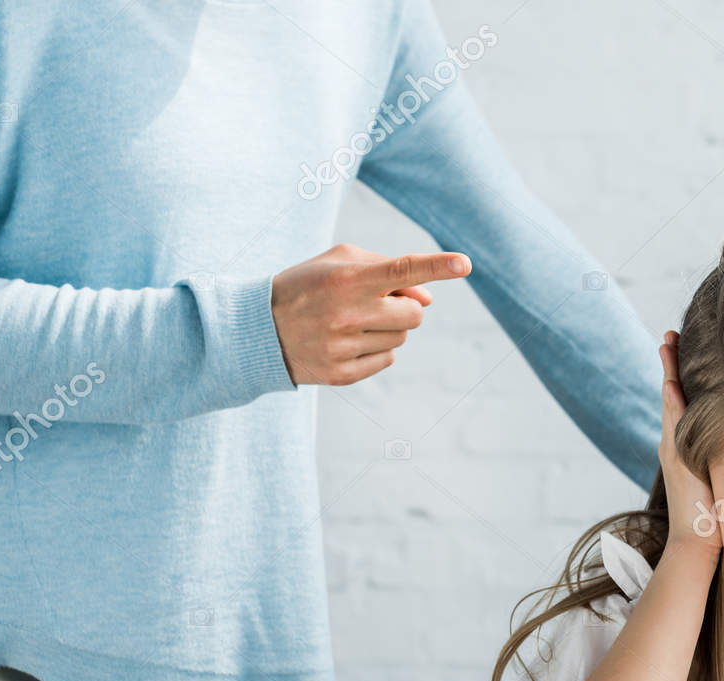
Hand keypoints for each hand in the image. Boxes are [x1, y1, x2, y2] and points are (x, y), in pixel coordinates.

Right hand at [270, 242, 470, 385]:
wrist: (258, 330)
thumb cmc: (307, 286)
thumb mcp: (338, 263)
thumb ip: (387, 269)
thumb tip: (428, 299)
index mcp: (346, 279)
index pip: (401, 270)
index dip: (436, 266)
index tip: (465, 264)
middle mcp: (347, 314)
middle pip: (414, 314)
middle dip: (405, 306)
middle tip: (376, 302)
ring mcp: (344, 347)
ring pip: (402, 339)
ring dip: (388, 328)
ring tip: (352, 321)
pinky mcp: (342, 374)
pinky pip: (387, 360)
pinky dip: (377, 350)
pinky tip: (347, 342)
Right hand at [657, 330, 720, 560]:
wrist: (697, 542)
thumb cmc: (715, 518)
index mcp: (685, 446)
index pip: (683, 403)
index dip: (683, 376)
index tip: (684, 349)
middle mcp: (675, 444)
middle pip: (672, 394)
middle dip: (670, 364)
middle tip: (670, 335)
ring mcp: (673, 450)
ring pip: (670, 403)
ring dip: (668, 373)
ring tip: (667, 345)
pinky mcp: (677, 460)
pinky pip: (674, 424)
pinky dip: (672, 402)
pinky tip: (672, 383)